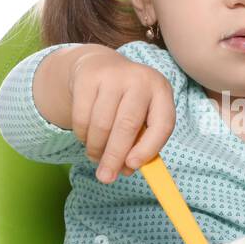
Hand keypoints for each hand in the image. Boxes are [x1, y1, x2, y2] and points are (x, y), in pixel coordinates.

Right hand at [66, 48, 175, 182]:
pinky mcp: (88, 77)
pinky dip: (82, 136)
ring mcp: (113, 75)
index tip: (132, 167)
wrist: (100, 65)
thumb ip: (140, 142)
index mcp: (161, 91)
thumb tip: (126, 169)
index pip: (162, 124)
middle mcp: (140, 79)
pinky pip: (82, 117)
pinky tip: (87, 139)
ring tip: (96, 158)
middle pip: (127, 125)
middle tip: (105, 178)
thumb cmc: (127, 101)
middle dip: (114, 156)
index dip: (148, 149)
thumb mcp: (143, 115)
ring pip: (101, 124)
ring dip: (96, 149)